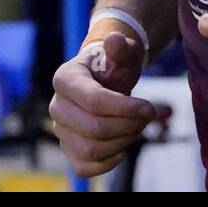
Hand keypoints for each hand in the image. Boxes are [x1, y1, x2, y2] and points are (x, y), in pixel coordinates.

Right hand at [50, 29, 154, 177]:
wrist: (105, 78)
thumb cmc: (114, 66)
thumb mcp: (123, 53)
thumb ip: (121, 47)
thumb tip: (114, 39)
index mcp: (65, 78)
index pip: (94, 101)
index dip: (125, 108)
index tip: (150, 108)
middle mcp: (57, 105)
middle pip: (94, 129)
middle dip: (128, 126)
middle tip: (147, 117)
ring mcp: (60, 129)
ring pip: (90, 150)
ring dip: (122, 143)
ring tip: (138, 128)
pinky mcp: (67, 148)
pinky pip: (83, 166)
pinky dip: (106, 163)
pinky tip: (122, 148)